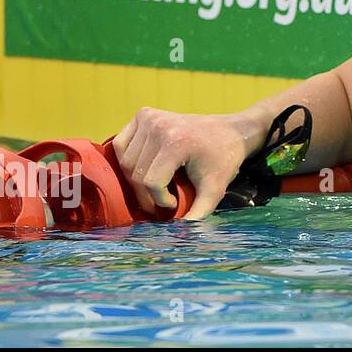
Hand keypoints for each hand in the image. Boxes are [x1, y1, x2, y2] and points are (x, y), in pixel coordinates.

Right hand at [113, 107, 262, 219]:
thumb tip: (181, 237)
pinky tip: (144, 167)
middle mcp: (159, 126)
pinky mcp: (143, 114)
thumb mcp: (214, 189)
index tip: (175, 203)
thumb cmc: (223, 160)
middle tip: (163, 200)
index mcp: (176, 142)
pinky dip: (127, 160)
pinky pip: (121, 144)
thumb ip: (198, 213)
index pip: (151, 182)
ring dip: (136, 180)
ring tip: (157, 185)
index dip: (160, 200)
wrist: (231, 131)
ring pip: (125, 162)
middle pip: (135, 173)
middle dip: (147, 194)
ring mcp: (149, 117)